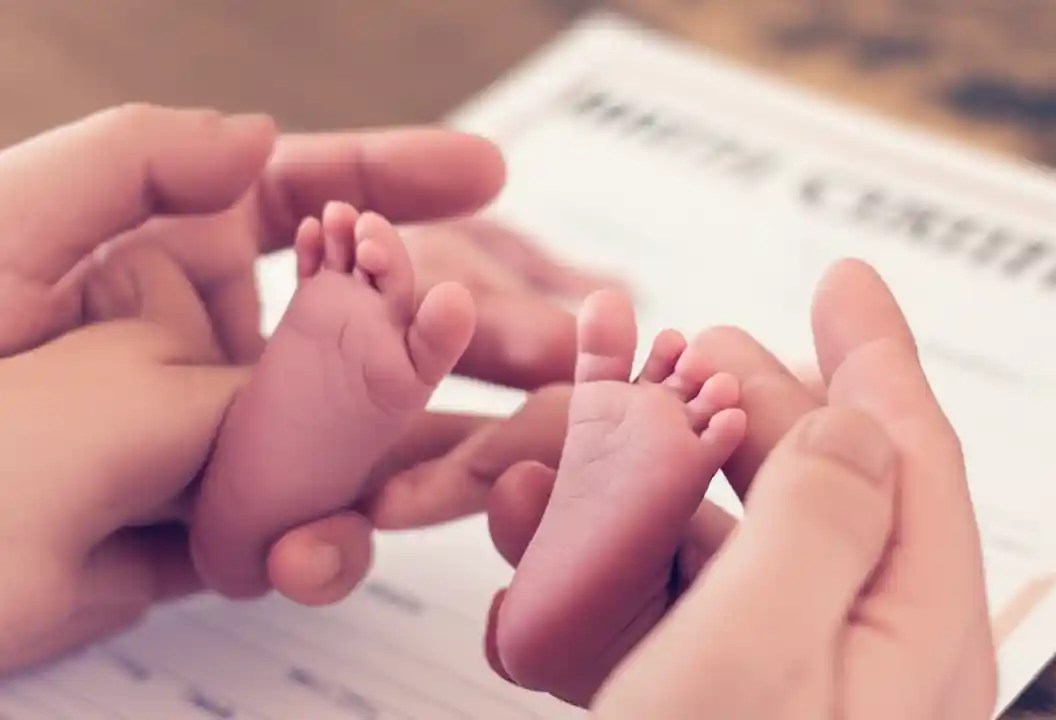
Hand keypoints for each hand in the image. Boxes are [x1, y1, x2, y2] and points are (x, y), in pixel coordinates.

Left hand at [0, 105, 532, 669]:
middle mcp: (210, 343)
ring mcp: (223, 440)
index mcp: (165, 256)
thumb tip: (254, 136)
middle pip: (367, 320)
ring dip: (440, 446)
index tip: (482, 171)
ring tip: (510, 451)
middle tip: (550, 336)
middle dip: (469, 326)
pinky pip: (303, 530)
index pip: (304, 200)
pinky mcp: (215, 529)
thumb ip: (130, 163)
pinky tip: (325, 542)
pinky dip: (336, 542)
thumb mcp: (4, 232)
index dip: (398, 179)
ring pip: (360, 436)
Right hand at [592, 261, 996, 718]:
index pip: (913, 457)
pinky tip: (583, 526)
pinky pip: (691, 606)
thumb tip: (849, 426)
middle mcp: (871, 654)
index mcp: (912, 632)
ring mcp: (800, 687)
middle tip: (704, 345)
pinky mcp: (732, 710)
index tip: (844, 279)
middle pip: (828, 487)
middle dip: (761, 402)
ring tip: (626, 423)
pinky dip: (638, 552)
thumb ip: (816, 524)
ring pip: (749, 542)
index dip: (875, 354)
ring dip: (684, 473)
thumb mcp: (758, 652)